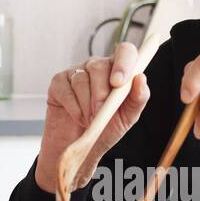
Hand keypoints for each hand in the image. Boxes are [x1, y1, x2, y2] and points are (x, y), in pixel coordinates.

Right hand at [34, 39, 149, 192]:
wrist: (82, 149)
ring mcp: (76, 72)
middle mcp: (97, 67)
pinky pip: (66, 89)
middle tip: (100, 114)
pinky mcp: (58, 82)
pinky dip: (73, 108)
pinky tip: (78, 118)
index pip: (124, 51)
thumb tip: (141, 78)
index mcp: (118, 70)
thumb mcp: (128, 117)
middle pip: (99, 66)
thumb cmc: (106, 129)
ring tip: (90, 121)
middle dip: (101, 94)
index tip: (118, 83)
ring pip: (81, 79)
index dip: (123, 62)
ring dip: (86, 105)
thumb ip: (138, 98)